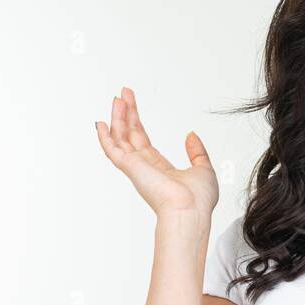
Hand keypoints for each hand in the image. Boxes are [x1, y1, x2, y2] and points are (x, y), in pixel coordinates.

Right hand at [94, 86, 218, 216]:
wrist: (190, 210)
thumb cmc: (198, 200)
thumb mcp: (203, 169)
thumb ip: (197, 152)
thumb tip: (191, 135)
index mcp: (159, 169)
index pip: (142, 140)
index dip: (136, 122)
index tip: (132, 104)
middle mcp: (145, 168)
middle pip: (130, 135)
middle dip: (126, 114)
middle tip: (123, 93)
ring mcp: (136, 168)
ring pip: (121, 138)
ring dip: (118, 118)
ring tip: (117, 98)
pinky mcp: (130, 168)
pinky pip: (112, 151)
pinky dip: (104, 138)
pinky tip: (100, 124)